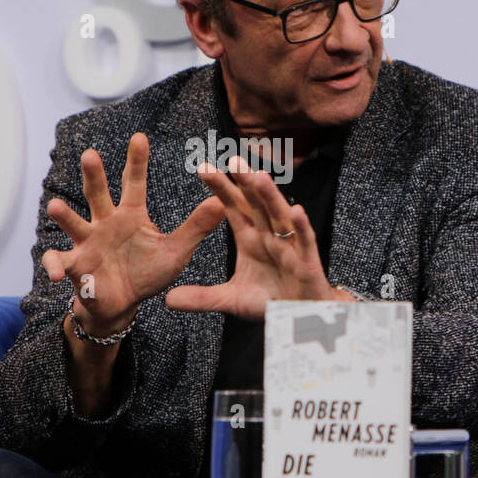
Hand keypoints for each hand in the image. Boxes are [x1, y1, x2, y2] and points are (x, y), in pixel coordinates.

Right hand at [42, 132, 225, 333]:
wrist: (122, 304)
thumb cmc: (147, 273)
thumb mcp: (176, 251)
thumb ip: (196, 227)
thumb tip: (222, 202)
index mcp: (130, 215)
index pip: (134, 182)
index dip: (137, 161)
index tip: (140, 136)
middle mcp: (105, 223)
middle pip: (97, 194)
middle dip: (93, 175)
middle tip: (90, 155)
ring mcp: (87, 242)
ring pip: (73, 223)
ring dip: (64, 215)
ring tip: (54, 206)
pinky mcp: (75, 266)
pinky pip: (59, 261)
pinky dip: (53, 266)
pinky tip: (55, 274)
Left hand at [165, 155, 343, 320]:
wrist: (301, 318)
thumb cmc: (270, 301)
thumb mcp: (231, 301)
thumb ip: (203, 297)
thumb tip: (169, 299)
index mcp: (251, 239)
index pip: (234, 208)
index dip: (221, 189)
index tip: (204, 168)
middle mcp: (270, 237)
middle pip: (256, 205)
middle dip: (245, 183)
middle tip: (233, 159)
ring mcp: (290, 248)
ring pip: (279, 217)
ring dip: (270, 197)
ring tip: (259, 177)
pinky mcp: (308, 263)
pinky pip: (305, 242)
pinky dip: (301, 228)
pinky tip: (296, 211)